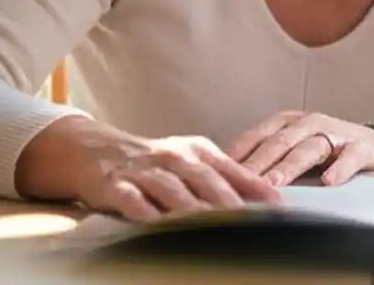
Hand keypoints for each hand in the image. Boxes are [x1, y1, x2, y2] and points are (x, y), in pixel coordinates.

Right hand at [18, 117, 279, 221]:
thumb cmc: (155, 162)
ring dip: (189, 206)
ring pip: (171, 188)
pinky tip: (154, 221)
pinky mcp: (115, 184)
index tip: (277, 204)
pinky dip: (142, 208)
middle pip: (204, 178)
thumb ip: (224, 178)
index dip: (254, 186)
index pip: (231, 169)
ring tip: (207, 222)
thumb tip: (264, 197)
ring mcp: (144, 170)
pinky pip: (131, 197)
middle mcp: (173, 157)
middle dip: (226, 199)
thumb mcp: (191, 162)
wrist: (97, 150)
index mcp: (197, 151)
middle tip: (246, 218)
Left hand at [227, 111, 373, 186]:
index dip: (238, 154)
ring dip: (290, 166)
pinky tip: (329, 181)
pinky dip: (339, 168)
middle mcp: (308, 123)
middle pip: (279, 142)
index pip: (257, 136)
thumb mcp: (292, 146)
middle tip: (241, 182)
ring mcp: (335, 133)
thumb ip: (264, 157)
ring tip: (275, 183)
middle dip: (259, 163)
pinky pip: (349, 157)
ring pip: (309, 149)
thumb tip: (224, 178)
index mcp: (287, 122)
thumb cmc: (326, 148)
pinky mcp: (361, 147)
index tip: (218, 174)